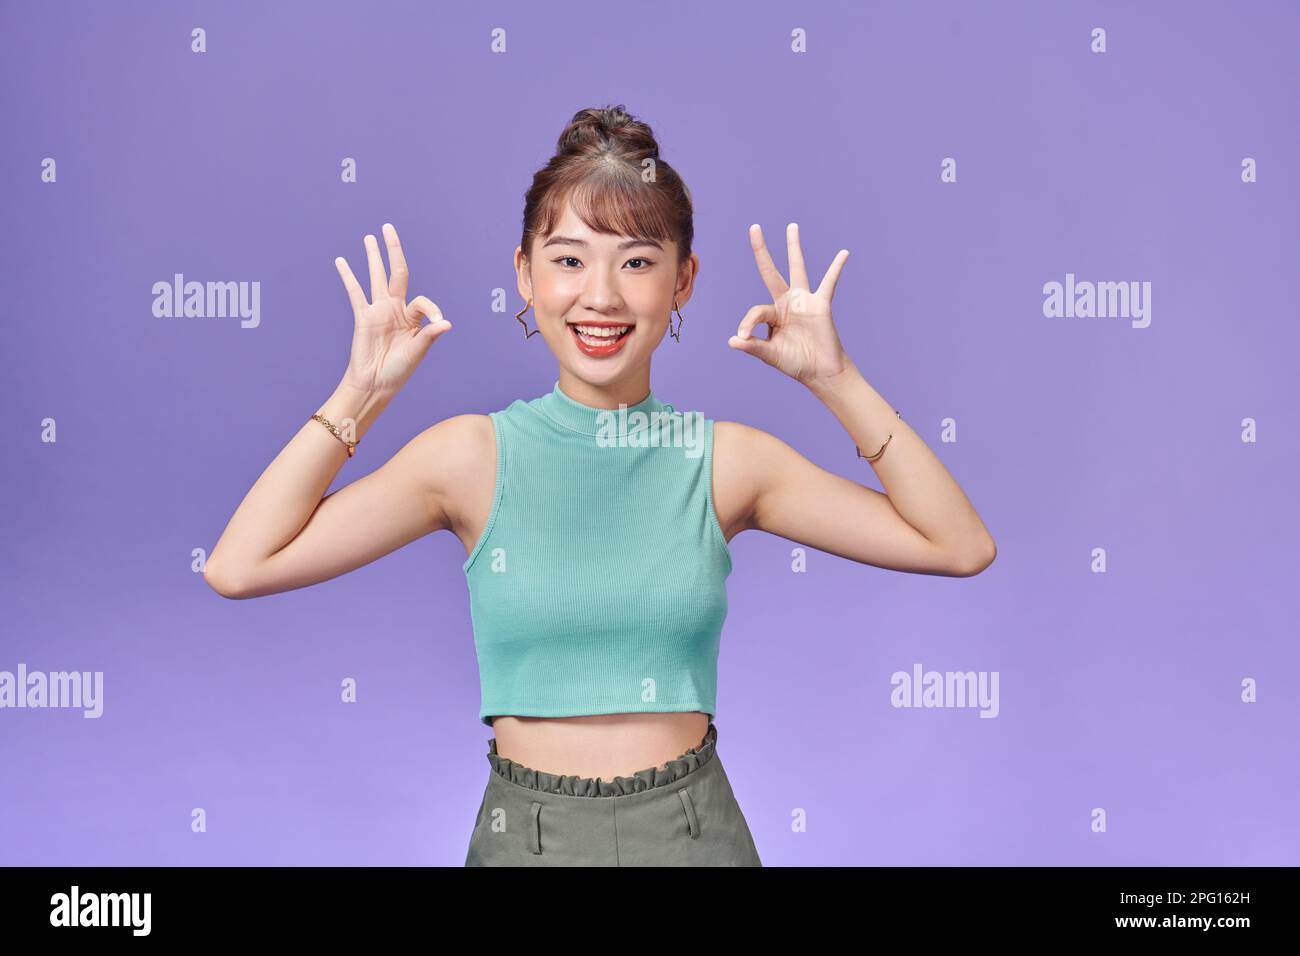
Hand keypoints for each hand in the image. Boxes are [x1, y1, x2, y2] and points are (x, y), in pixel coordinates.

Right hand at [334, 223, 450, 395]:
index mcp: (412, 318)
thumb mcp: (417, 351)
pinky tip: (341, 260)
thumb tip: (446, 322)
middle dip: (393, 250)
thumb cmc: (399, 370)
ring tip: (369, 237)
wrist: (376, 384)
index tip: (438, 322)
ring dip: (373, 257)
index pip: (422, 301)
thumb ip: (429, 334)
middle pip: (396, 272)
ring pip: (375, 277)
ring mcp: (378, 311)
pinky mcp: (362, 317)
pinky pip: (355, 292)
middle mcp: (395, 309)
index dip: (432, 308)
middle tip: (388, 228)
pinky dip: (348, 276)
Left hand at [729, 223, 852, 386]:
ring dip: (793, 247)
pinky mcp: (821, 305)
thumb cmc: (795, 362)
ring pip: (797, 268)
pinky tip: (843, 253)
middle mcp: (786, 302)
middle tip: (753, 227)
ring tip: (791, 226)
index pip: (757, 310)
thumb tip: (732, 341)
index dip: (747, 323)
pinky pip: (829, 283)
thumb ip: (753, 346)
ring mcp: (804, 301)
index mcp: (772, 314)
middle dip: (761, 250)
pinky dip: (836, 268)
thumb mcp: (770, 355)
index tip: (742, 337)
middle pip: (770, 271)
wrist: (820, 372)